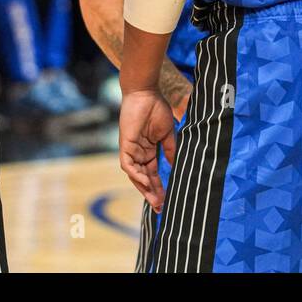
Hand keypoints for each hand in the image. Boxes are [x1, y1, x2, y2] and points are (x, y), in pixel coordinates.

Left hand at [119, 89, 176, 210]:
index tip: (166, 200)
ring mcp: (131, 150)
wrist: (145, 93)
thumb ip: (170, 150)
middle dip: (151, 193)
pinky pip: (128, 165)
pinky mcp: (125, 145)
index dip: (159, 187)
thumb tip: (176, 166)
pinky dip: (136, 175)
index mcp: (148, 151)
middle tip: (160, 208)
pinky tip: (146, 182)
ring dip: (145, 188)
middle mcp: (138, 153)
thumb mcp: (167, 134)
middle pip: (144, 178)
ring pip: (135, 175)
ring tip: (155, 200)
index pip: (153, 174)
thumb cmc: (156, 109)